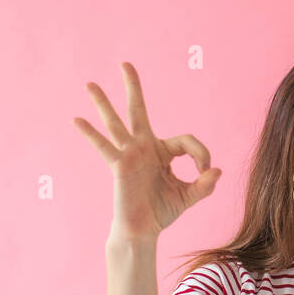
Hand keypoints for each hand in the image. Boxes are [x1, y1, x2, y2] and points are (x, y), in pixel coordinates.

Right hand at [72, 62, 221, 242]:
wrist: (143, 230)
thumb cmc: (163, 211)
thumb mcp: (189, 196)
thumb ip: (205, 184)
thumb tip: (217, 170)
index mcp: (162, 152)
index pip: (186, 141)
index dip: (201, 155)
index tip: (206, 173)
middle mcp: (143, 147)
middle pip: (138, 110)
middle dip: (133, 88)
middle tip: (125, 64)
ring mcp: (129, 154)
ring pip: (116, 123)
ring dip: (103, 103)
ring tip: (90, 84)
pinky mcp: (119, 166)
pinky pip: (104, 147)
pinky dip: (90, 133)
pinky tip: (76, 120)